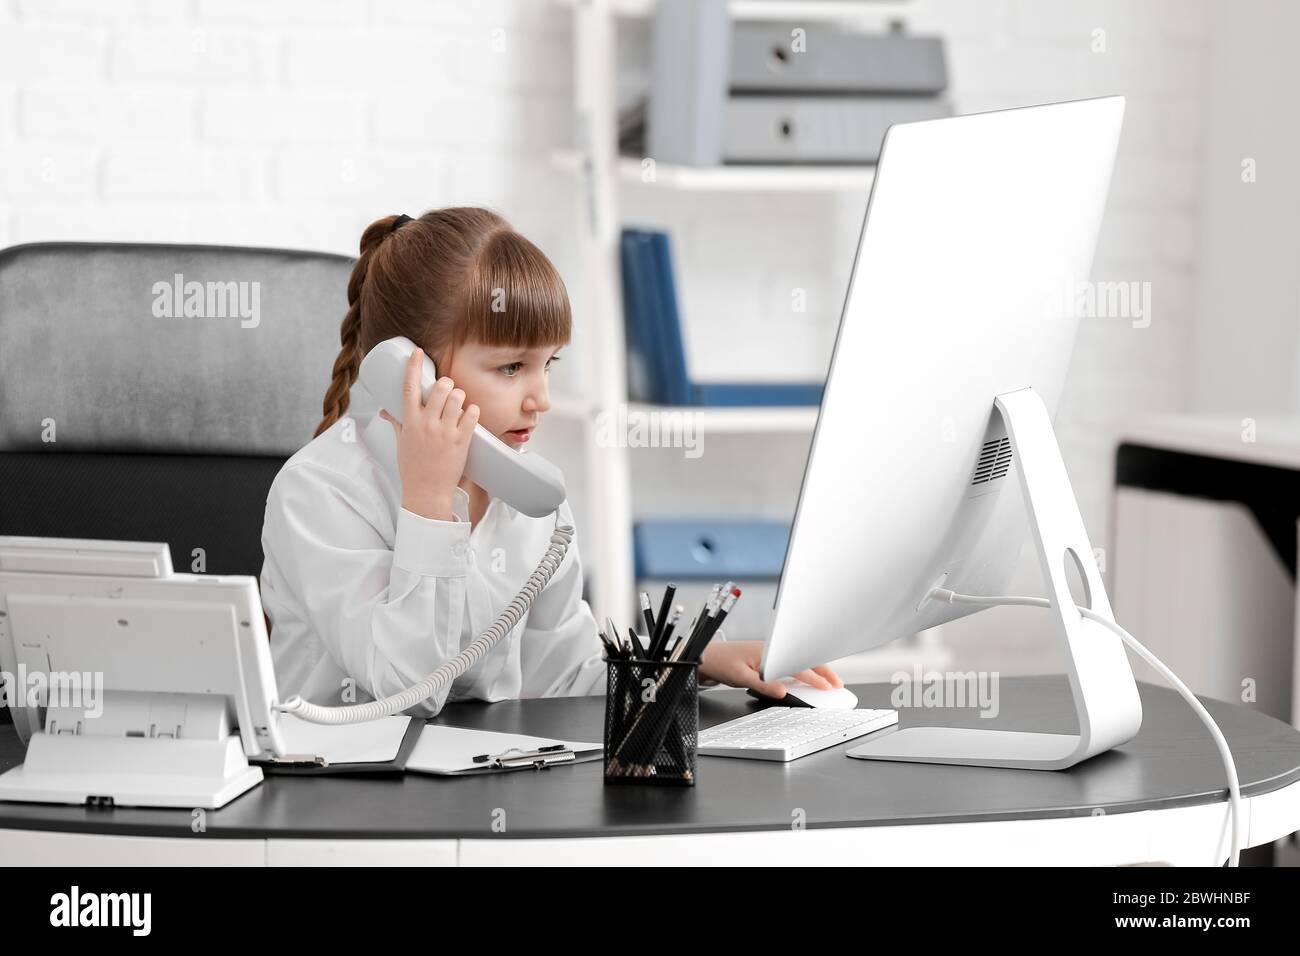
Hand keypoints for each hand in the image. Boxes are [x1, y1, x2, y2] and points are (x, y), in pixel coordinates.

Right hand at [379, 346, 479, 520]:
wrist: (426, 493)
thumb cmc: (412, 468)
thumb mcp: (401, 443)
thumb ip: (397, 423)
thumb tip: (386, 411)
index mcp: (410, 421)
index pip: (409, 387)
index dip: (414, 366)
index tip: (418, 352)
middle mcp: (427, 423)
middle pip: (440, 387)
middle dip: (447, 384)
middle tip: (448, 391)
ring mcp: (445, 431)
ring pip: (458, 397)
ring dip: (460, 397)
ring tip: (459, 405)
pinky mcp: (462, 440)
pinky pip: (472, 414)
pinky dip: (473, 411)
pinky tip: (470, 415)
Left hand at [697, 640, 843, 697]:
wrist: (708, 655)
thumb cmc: (722, 663)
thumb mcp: (741, 677)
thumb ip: (763, 684)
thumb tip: (783, 691)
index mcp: (768, 652)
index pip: (797, 666)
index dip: (814, 678)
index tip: (828, 687)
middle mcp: (772, 650)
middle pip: (804, 660)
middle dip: (824, 671)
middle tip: (838, 684)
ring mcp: (771, 653)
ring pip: (799, 661)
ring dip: (816, 670)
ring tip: (830, 681)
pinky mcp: (767, 657)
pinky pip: (791, 663)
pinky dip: (804, 670)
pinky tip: (809, 677)